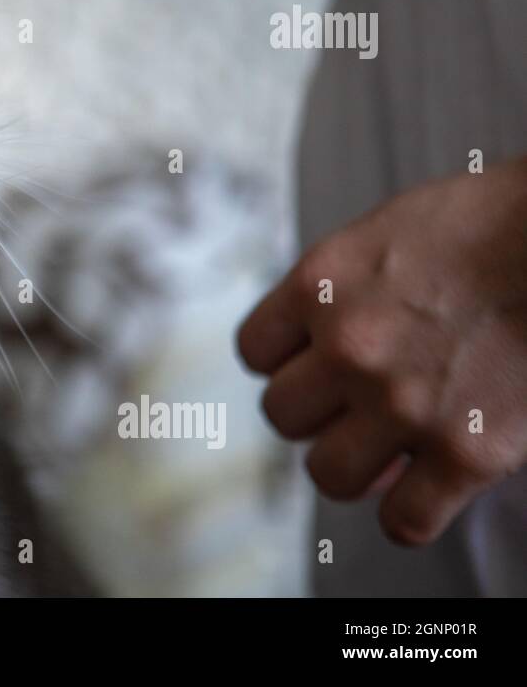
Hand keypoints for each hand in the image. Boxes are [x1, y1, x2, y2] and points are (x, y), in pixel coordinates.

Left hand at [238, 157, 526, 544]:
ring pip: (328, 474)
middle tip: (357, 404)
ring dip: (353, 467)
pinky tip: (430, 491)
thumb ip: (341, 288)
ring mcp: (403, 404)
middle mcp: (348, 347)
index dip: (287, 362)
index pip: (255, 351)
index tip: (317, 363)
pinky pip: (406, 520)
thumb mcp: (386, 232)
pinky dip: (412, 515)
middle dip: (318, 412)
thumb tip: (318, 339)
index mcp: (321, 285)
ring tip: (387, 451)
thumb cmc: (490, 224)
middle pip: (282, 414)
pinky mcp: (466, 452)